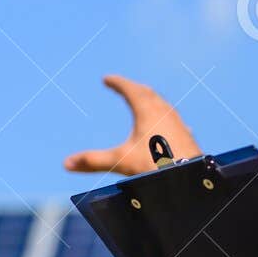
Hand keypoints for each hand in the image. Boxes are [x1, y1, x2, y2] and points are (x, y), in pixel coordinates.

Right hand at [63, 74, 202, 175]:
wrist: (191, 177)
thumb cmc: (157, 167)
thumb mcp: (121, 162)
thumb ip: (94, 161)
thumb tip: (66, 163)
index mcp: (147, 110)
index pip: (130, 89)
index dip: (117, 82)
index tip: (106, 79)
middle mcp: (164, 111)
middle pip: (146, 92)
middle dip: (132, 88)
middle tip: (122, 86)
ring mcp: (177, 122)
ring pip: (161, 104)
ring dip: (149, 98)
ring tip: (143, 99)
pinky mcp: (185, 134)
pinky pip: (171, 117)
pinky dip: (162, 114)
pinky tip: (168, 123)